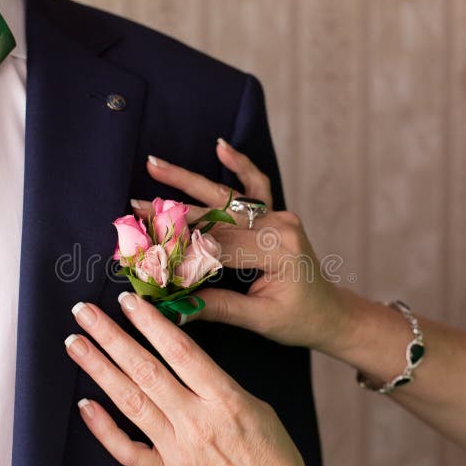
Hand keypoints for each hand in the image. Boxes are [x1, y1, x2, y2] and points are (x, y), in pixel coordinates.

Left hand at [66, 293, 323, 465]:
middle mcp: (195, 421)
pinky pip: (126, 449)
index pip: (179, 350)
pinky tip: (85, 404)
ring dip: (99, 369)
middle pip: (145, 369)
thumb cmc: (275, 461)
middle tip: (85, 312)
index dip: (150, 321)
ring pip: (129, 401)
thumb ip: (220, 385)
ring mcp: (176, 449)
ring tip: (76, 343)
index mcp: (224, 399)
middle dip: (111, 336)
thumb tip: (188, 364)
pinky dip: (102, 427)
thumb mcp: (259, 409)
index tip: (128, 300)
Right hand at [135, 139, 358, 352]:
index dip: (180, 250)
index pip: (216, 247)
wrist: (331, 312)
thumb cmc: (300, 319)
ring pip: (225, 196)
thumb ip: (217, 307)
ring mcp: (278, 216)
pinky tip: (220, 145)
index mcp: (277, 251)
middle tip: (134, 207)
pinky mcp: (275, 214)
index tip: (145, 250)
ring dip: (187, 180)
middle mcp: (278, 226)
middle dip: (171, 213)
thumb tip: (173, 306)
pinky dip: (239, 163)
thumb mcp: (259, 320)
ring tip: (153, 163)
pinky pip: (255, 184)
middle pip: (214, 216)